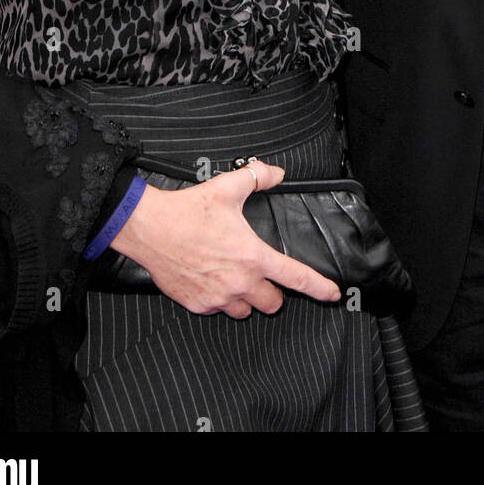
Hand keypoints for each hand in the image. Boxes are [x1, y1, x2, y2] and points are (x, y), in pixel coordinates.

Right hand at [111, 160, 341, 318]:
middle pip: (272, 304)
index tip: (333, 294)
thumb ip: (258, 177)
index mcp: (253, 256)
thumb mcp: (228, 187)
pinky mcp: (198, 305)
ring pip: (246, 311)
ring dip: (247, 298)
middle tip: (262, 274)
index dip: (319, 288)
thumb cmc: (188, 210)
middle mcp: (239, 282)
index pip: (296, 278)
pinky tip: (213, 280)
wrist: (150, 228)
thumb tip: (276, 173)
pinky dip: (221, 300)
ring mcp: (218, 297)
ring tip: (236, 278)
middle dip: (273, 292)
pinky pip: (219, 310)